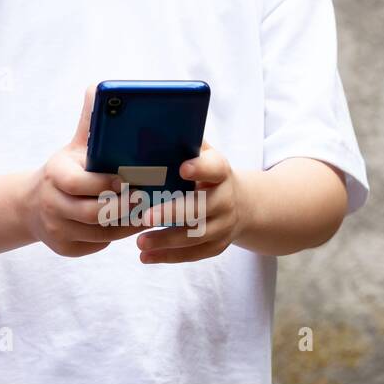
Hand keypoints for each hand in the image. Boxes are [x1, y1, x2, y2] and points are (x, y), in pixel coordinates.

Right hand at [21, 84, 139, 256]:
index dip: (106, 184)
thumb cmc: (66, 170)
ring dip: (127, 224)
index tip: (129, 181)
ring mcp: (56, 229)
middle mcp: (50, 203)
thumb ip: (89, 122)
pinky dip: (118, 237)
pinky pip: (98, 246)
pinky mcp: (64, 249)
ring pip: (101, 233)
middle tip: (151, 200)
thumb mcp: (74, 146)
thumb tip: (95, 87)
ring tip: (150, 212)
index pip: (79, 183)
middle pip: (94, 213)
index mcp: (54, 174)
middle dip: (125, 207)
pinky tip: (134, 226)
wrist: (32, 204)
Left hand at [135, 140, 248, 263]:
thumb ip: (182, 143)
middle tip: (145, 216)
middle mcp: (226, 199)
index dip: (201, 168)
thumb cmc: (207, 172)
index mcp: (221, 172)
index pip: (215, 168)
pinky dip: (169, 257)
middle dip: (172, 212)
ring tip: (139, 242)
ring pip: (197, 236)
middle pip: (201, 207)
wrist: (244, 203)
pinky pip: (195, 254)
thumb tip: (146, 126)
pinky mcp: (218, 245)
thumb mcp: (203, 154)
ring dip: (167, 240)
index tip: (182, 168)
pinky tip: (146, 257)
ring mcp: (224, 225)